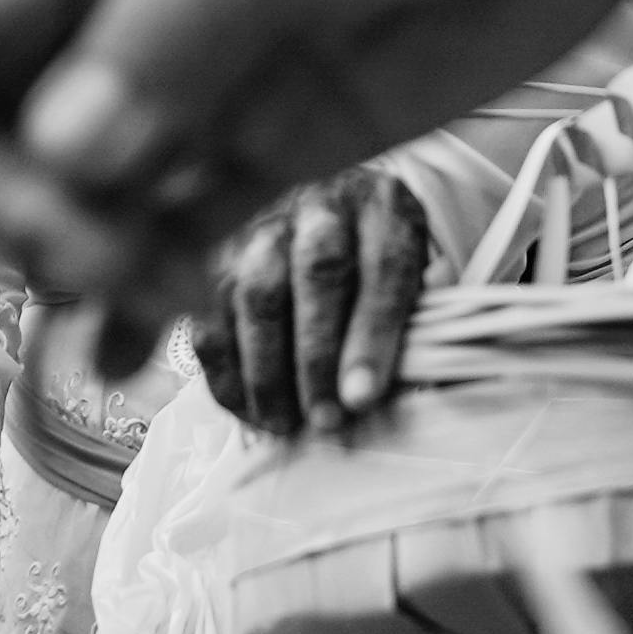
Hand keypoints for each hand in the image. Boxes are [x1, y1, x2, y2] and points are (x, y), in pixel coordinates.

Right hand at [0, 0, 632, 331]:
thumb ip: (195, 25)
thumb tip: (73, 145)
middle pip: (6, 128)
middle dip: (23, 212)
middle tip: (113, 263)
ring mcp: (209, 73)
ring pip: (82, 189)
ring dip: (87, 259)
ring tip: (169, 297)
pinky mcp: (283, 134)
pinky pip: (174, 223)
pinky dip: (141, 292)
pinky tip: (134, 351)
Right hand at [197, 168, 436, 434]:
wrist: (338, 225)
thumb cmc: (385, 275)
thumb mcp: (419, 286)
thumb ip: (416, 330)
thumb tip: (391, 388)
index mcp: (383, 208)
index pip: (383, 266)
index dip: (372, 336)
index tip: (364, 397)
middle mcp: (320, 208)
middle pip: (314, 274)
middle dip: (317, 357)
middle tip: (326, 419)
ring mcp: (264, 230)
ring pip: (255, 296)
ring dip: (268, 371)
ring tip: (286, 425)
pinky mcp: (221, 262)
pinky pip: (213, 318)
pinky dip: (228, 373)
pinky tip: (251, 412)